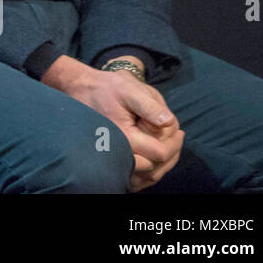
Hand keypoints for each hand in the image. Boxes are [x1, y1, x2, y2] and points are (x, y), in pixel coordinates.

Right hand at [43, 55, 183, 191]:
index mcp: (123, 138)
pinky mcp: (112, 160)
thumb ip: (150, 107)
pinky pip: (137, 173)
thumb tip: (169, 122)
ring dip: (164, 160)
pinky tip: (157, 150)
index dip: (174, 142)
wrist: (82, 89)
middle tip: (177, 134)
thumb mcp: (129, 90)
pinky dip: (152, 165)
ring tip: (170, 141)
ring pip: (148, 173)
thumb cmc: (106, 88)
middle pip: (157, 167)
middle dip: (172, 151)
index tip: (180, 130)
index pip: (160, 153)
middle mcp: (116, 153)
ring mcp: (113, 159)